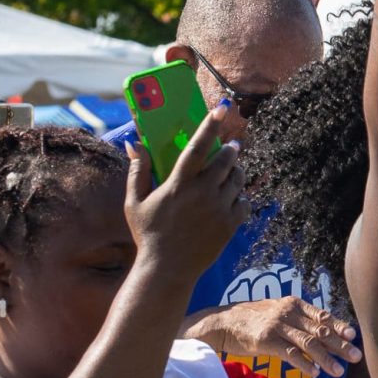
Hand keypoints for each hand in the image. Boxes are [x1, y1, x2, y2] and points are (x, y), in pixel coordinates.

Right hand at [125, 106, 250, 285]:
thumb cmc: (148, 234)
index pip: (198, 146)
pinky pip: (244, 202)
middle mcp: (202, 193)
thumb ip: (137, 170)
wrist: (167, 270)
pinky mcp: (230, 225)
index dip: (211, 124)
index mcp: (178, 184)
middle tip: (230, 148)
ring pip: (238, 179)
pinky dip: (240, 197)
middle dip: (231, 150)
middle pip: (227, 159)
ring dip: (236, 172)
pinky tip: (230, 199)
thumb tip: (133, 143)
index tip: (222, 108)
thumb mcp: (135, 202)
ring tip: (229, 174)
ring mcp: (219, 209)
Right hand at [185, 296, 361, 377]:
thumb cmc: (255, 319)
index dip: (339, 326)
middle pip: (319, 330)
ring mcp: (277, 327)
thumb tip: (325, 331)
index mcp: (294, 304)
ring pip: (308, 343)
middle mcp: (288, 313)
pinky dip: (305, 364)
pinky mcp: (266, 341)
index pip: (322, 315)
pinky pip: (290, 354)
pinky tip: (315, 373)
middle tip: (356, 356)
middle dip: (340, 344)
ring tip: (339, 370)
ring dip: (326, 358)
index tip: (353, 336)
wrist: (224, 322)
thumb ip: (300, 319)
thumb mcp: (279, 311)